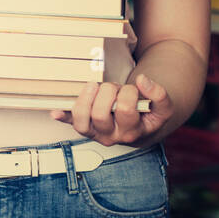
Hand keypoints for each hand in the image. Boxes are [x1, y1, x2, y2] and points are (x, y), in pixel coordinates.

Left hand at [50, 73, 173, 146]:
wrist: (141, 127)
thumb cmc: (149, 114)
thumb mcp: (163, 107)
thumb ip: (159, 94)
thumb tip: (142, 80)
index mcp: (132, 133)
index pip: (125, 110)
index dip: (128, 94)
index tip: (132, 88)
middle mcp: (111, 136)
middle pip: (100, 114)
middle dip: (106, 93)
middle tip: (113, 86)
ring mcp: (95, 132)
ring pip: (82, 119)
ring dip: (86, 98)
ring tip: (95, 86)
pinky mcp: (84, 126)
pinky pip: (70, 123)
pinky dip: (62, 117)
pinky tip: (55, 112)